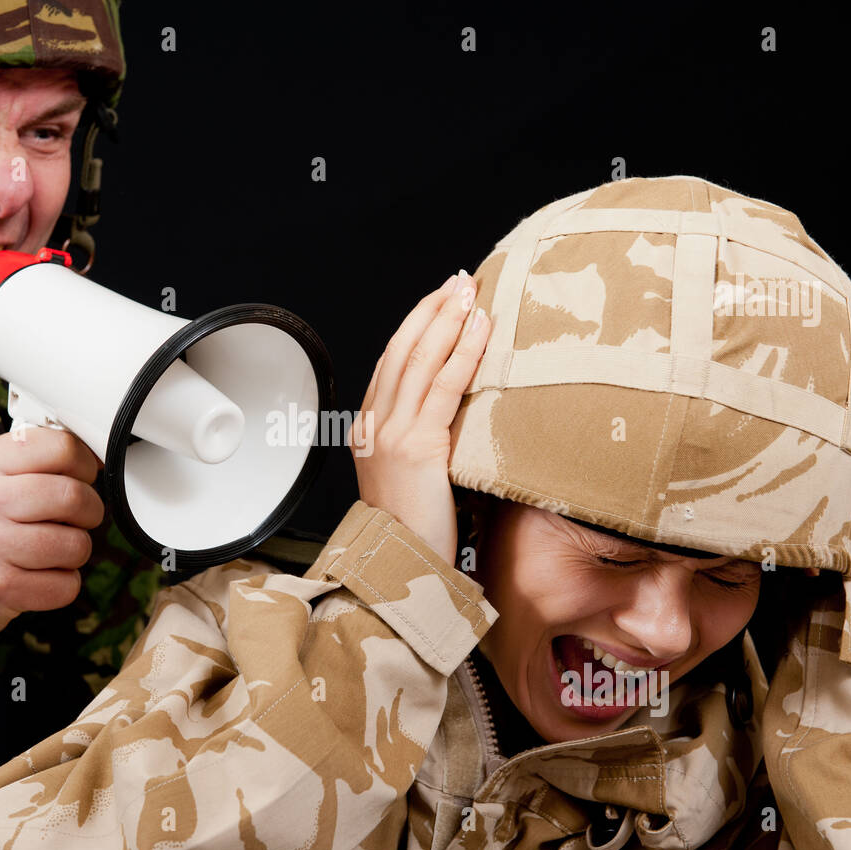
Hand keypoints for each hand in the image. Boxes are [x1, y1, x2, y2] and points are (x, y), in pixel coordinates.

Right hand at [0, 428, 104, 663]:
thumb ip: (32, 461)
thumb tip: (97, 455)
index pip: (60, 447)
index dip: (85, 464)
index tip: (83, 478)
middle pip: (74, 497)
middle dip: (90, 512)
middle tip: (76, 521)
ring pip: (76, 545)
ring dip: (76, 553)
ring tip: (51, 552)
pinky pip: (65, 586)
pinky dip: (62, 586)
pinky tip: (38, 578)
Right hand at [352, 270, 490, 562]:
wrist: (398, 568)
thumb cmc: (412, 533)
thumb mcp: (411, 479)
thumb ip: (425, 443)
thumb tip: (461, 418)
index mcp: (370, 430)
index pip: (392, 362)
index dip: (417, 325)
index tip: (441, 300)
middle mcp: (375, 424)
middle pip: (402, 349)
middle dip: (432, 309)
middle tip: (460, 280)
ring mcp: (391, 433)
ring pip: (420, 359)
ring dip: (449, 318)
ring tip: (472, 291)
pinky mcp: (416, 445)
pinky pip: (444, 386)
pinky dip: (464, 351)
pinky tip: (481, 328)